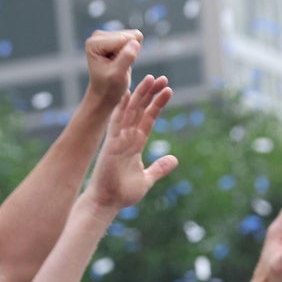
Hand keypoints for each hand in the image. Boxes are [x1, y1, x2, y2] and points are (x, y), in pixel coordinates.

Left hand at [84, 30, 143, 105]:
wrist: (105, 94)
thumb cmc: (109, 88)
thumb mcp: (118, 76)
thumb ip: (126, 58)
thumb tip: (136, 41)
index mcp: (94, 43)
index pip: (123, 40)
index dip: (126, 56)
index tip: (115, 68)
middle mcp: (98, 36)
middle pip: (129, 36)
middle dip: (129, 54)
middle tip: (118, 67)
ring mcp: (107, 36)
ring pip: (134, 37)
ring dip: (131, 53)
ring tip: (120, 65)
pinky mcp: (116, 37)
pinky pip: (136, 39)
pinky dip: (133, 52)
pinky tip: (122, 61)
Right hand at [84, 74, 177, 209]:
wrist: (107, 203)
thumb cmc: (123, 193)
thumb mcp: (147, 179)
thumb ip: (159, 168)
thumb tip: (174, 160)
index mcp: (135, 144)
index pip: (148, 119)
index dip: (157, 105)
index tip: (167, 90)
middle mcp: (126, 138)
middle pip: (140, 110)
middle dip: (151, 94)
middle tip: (163, 78)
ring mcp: (118, 140)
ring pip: (131, 112)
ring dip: (141, 95)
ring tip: (152, 79)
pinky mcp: (111, 144)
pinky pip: (117, 122)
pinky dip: (122, 108)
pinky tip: (128, 93)